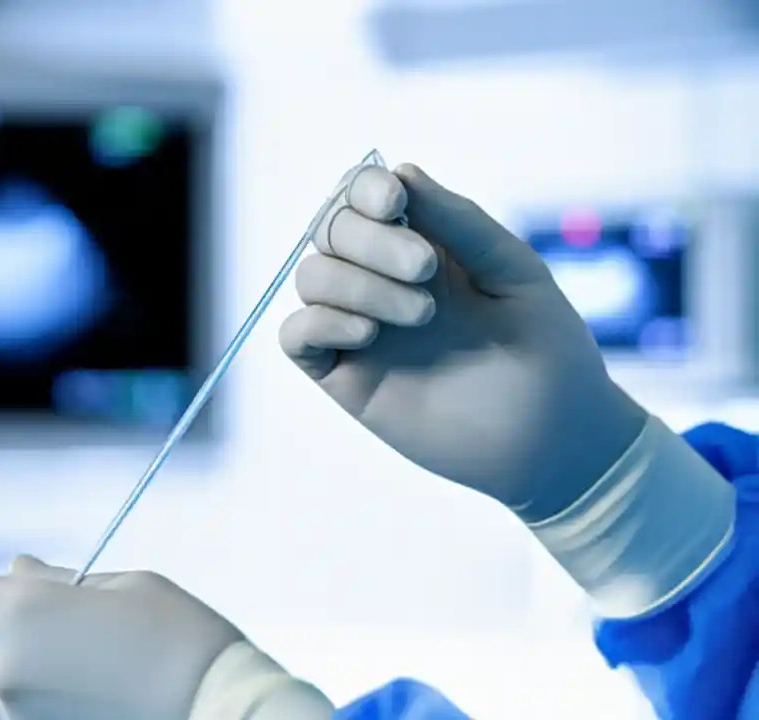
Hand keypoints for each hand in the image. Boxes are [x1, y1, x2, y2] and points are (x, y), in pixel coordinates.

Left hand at [0, 557, 332, 719]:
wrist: (219, 713)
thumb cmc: (177, 637)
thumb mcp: (122, 587)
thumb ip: (56, 581)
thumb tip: (15, 568)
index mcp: (18, 612)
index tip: (10, 603)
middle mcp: (3, 668)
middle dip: (8, 641)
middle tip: (72, 635)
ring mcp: (15, 715)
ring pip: (2, 690)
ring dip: (33, 677)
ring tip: (101, 672)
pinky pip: (26, 716)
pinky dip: (50, 706)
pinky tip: (101, 698)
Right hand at [278, 164, 647, 519]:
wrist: (552, 439)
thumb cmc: (546, 351)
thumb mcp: (512, 272)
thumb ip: (459, 222)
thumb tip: (402, 170)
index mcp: (422, 244)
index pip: (363, 196)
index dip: (364, 189)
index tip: (396, 203)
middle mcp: (381, 279)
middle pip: (331, 229)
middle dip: (371, 240)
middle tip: (427, 271)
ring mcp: (359, 327)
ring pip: (312, 277)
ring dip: (358, 283)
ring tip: (421, 315)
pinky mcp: (344, 375)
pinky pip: (297, 334)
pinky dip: (321, 321)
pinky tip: (368, 334)